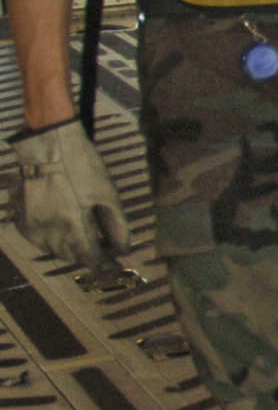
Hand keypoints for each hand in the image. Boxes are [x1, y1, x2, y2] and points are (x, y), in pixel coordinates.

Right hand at [13, 120, 130, 270]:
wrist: (47, 145)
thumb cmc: (81, 166)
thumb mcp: (107, 195)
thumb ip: (117, 226)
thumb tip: (125, 249)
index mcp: (72, 226)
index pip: (91, 258)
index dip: (105, 264)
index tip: (115, 265)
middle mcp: (48, 231)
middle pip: (72, 256)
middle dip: (90, 255)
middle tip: (104, 247)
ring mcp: (31, 226)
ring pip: (53, 250)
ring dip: (71, 249)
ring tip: (85, 236)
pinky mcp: (20, 219)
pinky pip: (38, 239)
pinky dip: (52, 239)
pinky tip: (63, 228)